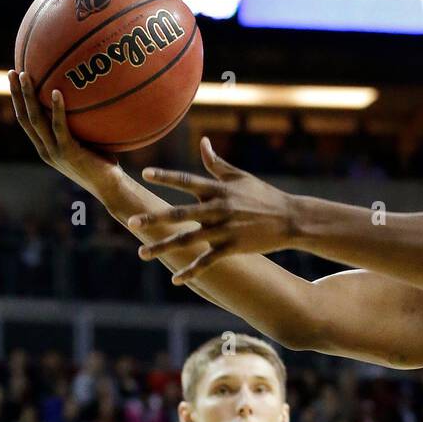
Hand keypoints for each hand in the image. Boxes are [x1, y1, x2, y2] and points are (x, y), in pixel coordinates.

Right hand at [8, 69, 122, 195]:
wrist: (110, 188)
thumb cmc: (104, 163)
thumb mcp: (87, 142)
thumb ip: (80, 126)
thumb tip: (88, 99)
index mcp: (45, 147)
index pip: (25, 121)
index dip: (18, 101)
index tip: (15, 80)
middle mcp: (45, 149)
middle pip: (24, 117)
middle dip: (16, 94)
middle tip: (12, 71)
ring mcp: (55, 152)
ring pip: (35, 120)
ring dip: (29, 96)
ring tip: (26, 75)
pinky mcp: (68, 152)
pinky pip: (60, 127)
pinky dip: (57, 109)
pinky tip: (57, 92)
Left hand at [130, 137, 296, 281]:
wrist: (291, 218)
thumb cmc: (263, 195)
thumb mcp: (239, 177)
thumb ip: (216, 162)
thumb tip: (202, 141)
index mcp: (218, 189)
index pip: (188, 181)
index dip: (167, 176)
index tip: (146, 173)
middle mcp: (218, 208)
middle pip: (180, 213)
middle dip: (154, 217)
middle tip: (130, 221)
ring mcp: (225, 229)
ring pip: (188, 240)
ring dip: (164, 247)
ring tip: (142, 253)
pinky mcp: (233, 247)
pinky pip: (208, 261)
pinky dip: (192, 271)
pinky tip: (176, 280)